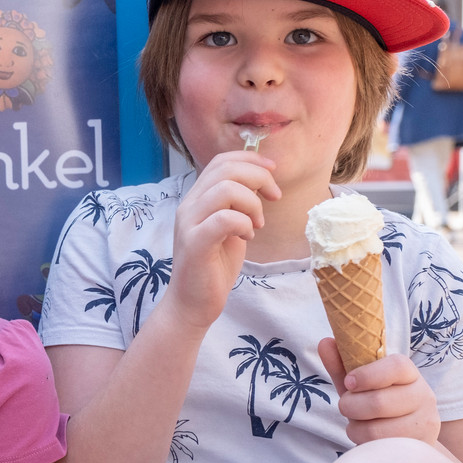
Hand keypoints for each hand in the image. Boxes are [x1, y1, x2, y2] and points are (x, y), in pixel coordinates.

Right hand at [168, 151, 279, 327]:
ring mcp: (189, 224)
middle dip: (259, 178)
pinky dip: (244, 224)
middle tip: (274, 198)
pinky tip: (248, 237)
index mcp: (197, 199)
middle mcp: (189, 206)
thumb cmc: (214, 266)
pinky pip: (225, 218)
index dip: (250, 159)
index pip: (220, 161)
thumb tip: (260, 181)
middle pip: (225, 169)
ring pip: (225, 189)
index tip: (273, 172)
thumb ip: (238, 203)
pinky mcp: (195, 244)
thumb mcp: (230, 227)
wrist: (193, 302)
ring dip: (252, 204)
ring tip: (257, 225)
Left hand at [317, 339, 439, 444]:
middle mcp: (424, 395)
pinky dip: (363, 442)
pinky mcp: (419, 446)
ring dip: (355, 428)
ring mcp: (425, 423)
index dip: (368, 375)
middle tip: (346, 407)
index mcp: (409, 373)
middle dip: (351, 406)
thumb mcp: (359, 384)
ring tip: (358, 423)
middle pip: (379, 402)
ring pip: (376, 430)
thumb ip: (342, 365)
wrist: (407, 436)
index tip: (349, 382)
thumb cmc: (379, 403)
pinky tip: (367, 438)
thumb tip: (324, 342)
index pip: (396, 367)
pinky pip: (379, 447)